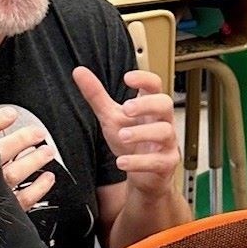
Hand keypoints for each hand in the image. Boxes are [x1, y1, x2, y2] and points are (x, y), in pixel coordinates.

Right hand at [0, 101, 56, 211]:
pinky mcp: (4, 209)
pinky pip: (24, 198)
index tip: (11, 114)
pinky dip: (39, 188)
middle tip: (38, 133)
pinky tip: (48, 178)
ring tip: (47, 152)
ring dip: (35, 160)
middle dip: (23, 139)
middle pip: (3, 150)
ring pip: (16, 172)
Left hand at [73, 66, 179, 197]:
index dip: (144, 79)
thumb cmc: (131, 142)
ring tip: (122, 135)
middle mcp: (162, 121)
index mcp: (150, 107)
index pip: (155, 85)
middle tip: (126, 109)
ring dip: (142, 133)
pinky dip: (139, 162)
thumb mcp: (111, 117)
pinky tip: (122, 162)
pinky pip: (158, 161)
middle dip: (147, 104)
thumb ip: (96, 95)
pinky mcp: (166, 163)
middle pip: (165, 104)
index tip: (128, 78)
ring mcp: (167, 143)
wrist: (144, 175)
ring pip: (164, 132)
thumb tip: (79, 72)